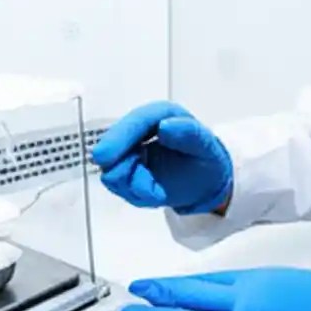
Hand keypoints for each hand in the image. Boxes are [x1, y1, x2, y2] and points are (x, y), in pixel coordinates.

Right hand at [91, 102, 232, 214]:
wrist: (204, 180)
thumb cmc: (205, 158)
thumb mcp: (206, 146)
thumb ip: (189, 133)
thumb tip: (165, 126)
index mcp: (159, 115)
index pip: (133, 123)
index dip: (116, 139)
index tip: (104, 156)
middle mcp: (139, 130)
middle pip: (112, 148)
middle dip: (127, 170)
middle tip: (150, 188)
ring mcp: (129, 151)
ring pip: (112, 170)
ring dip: (136, 186)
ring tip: (158, 189)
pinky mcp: (125, 170)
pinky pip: (119, 186)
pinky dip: (137, 194)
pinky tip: (154, 191)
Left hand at [119, 268, 310, 310]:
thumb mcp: (292, 281)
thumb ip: (255, 288)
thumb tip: (223, 298)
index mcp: (258, 280)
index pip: (200, 281)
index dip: (168, 284)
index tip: (149, 285)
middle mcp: (248, 304)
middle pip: (186, 299)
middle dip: (151, 300)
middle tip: (129, 302)